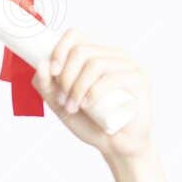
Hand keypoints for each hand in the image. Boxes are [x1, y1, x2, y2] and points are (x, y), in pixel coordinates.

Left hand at [33, 31, 152, 159]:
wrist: (116, 145)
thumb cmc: (91, 123)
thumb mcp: (60, 105)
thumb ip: (46, 86)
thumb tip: (41, 64)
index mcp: (94, 56)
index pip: (75, 35)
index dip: (59, 49)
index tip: (52, 71)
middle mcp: (112, 56)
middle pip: (81, 51)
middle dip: (66, 78)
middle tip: (63, 100)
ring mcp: (128, 65)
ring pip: (95, 64)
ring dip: (77, 88)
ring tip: (74, 107)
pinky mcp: (139, 79)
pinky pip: (112, 78)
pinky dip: (94, 92)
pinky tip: (88, 105)